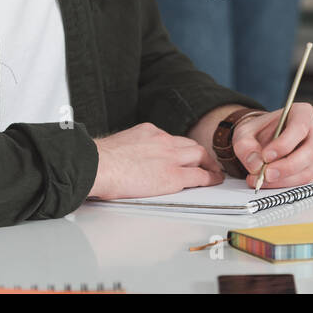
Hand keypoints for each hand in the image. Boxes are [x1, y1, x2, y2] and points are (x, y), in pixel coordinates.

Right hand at [88, 122, 224, 198]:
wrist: (98, 166)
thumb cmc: (99, 161)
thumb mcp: (118, 145)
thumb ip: (130, 150)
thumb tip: (125, 160)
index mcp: (148, 131)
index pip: (171, 139)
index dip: (180, 148)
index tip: (181, 153)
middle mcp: (162, 140)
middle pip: (189, 144)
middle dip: (199, 154)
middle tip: (204, 161)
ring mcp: (170, 156)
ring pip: (199, 155)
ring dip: (208, 164)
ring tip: (213, 171)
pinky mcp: (173, 175)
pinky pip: (199, 176)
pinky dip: (209, 178)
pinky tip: (214, 180)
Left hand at [230, 103, 312, 187]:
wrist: (264, 140)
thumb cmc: (261, 131)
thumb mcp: (245, 131)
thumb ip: (245, 145)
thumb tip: (255, 163)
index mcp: (303, 113)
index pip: (300, 127)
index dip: (284, 144)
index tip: (266, 155)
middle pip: (310, 152)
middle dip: (286, 167)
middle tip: (265, 173)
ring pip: (307, 171)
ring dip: (283, 180)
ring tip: (261, 178)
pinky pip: (303, 182)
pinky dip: (284, 185)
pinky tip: (269, 182)